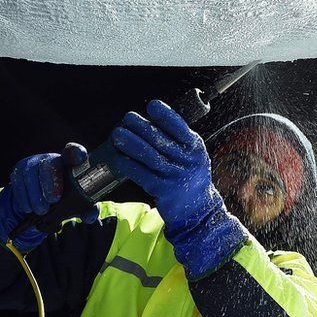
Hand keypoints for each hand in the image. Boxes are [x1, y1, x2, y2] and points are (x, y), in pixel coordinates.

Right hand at [0, 143, 92, 250]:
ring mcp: (34, 163)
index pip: (74, 152)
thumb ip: (86, 210)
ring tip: (41, 211)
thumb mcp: (76, 205)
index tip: (77, 158)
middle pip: (50, 163)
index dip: (75, 153)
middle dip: (51, 181)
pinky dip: (23, 197)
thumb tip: (90, 217)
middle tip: (54, 200)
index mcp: (70, 164)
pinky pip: (19, 181)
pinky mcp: (20, 170)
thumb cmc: (64, 198)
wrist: (40, 200)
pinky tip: (28, 208)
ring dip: (35, 194)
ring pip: (32, 173)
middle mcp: (52, 159)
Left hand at [109, 100, 246, 278]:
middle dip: (141, 127)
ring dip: (131, 144)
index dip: (165, 115)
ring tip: (117, 135)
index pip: (180, 128)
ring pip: (150, 157)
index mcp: (196, 148)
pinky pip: (142, 176)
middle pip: (161, 140)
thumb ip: (177, 141)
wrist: (199, 211)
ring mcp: (176, 177)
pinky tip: (118, 158)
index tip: (151, 106)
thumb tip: (147, 122)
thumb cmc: (190, 178)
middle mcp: (188, 162)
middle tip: (126, 119)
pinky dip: (129, 166)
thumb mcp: (193, 157)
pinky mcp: (164, 192)